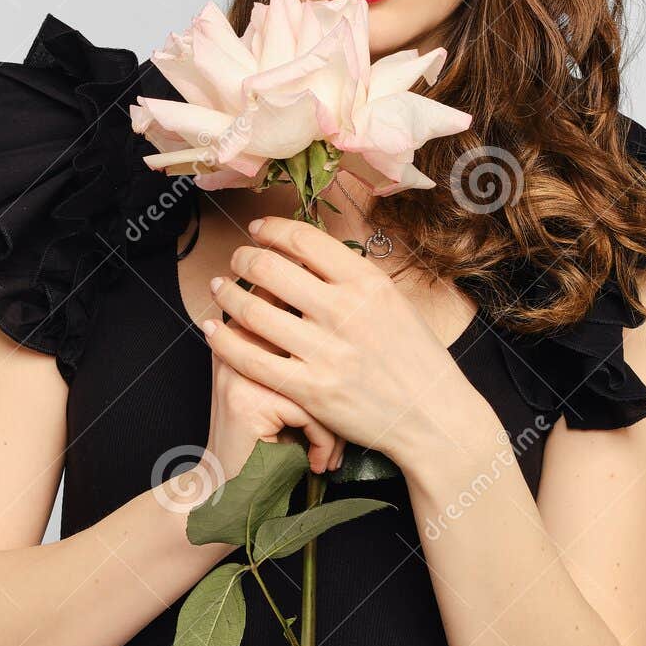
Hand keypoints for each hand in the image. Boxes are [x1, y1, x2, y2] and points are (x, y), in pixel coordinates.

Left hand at [202, 215, 466, 465]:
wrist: (432, 417)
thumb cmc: (415, 359)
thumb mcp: (395, 302)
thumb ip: (353, 278)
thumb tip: (307, 252)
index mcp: (368, 282)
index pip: (304, 239)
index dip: (271, 229)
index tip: (257, 230)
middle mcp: (345, 311)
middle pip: (271, 267)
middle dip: (243, 258)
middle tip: (236, 260)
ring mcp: (326, 352)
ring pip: (254, 311)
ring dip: (227, 294)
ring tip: (220, 288)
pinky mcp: (310, 389)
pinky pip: (252, 359)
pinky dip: (224, 341)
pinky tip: (213, 331)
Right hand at [204, 277, 345, 480]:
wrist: (226, 494)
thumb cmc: (265, 446)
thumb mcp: (283, 393)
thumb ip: (302, 357)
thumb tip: (357, 333)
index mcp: (246, 329)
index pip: (302, 314)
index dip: (329, 350)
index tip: (340, 388)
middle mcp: (238, 341)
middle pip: (315, 345)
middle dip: (339, 389)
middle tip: (347, 423)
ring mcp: (241, 369)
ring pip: (317, 379)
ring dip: (334, 421)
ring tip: (332, 449)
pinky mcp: (248, 401)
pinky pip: (309, 411)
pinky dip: (323, 442)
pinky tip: (317, 463)